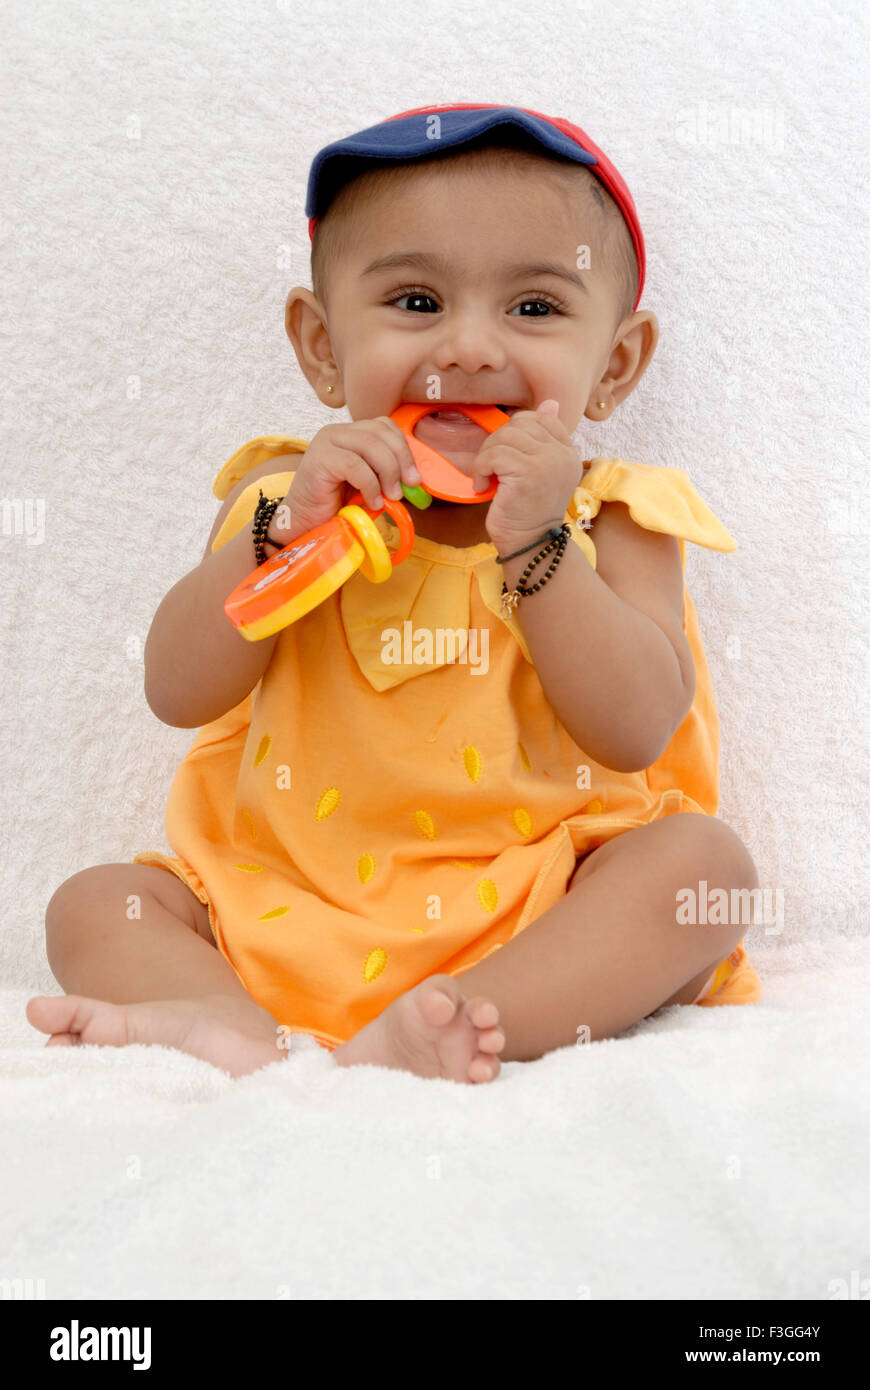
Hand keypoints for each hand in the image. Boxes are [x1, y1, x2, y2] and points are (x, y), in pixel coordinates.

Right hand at [266, 417, 422, 547]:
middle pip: (379, 433)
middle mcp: (336, 432)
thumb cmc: (336, 505)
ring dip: (388, 473)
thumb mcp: (369, 484)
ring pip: (370, 445)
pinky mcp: (318, 459)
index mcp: (350, 433)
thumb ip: (387, 474)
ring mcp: (325, 442)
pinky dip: (370, 485)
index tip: (415, 477)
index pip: (384, 426)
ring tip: (391, 497)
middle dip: (400, 460)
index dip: (404, 448)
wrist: (305, 523)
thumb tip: (416, 477)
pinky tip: (373, 502)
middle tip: (408, 487)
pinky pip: (354, 466)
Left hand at [471, 400, 583, 552]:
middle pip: (520, 424)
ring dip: (487, 457)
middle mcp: (562, 454)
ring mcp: (547, 462)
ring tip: (487, 478)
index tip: (508, 455)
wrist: (530, 544)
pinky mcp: (527, 473)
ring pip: (504, 437)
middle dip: (498, 443)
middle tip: (492, 468)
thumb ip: (544, 438)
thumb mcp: (539, 470)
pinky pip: (494, 455)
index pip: (543, 418)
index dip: (518, 429)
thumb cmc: (528, 511)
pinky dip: (481, 469)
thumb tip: (551, 401)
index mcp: (569, 452)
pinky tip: (483, 487)